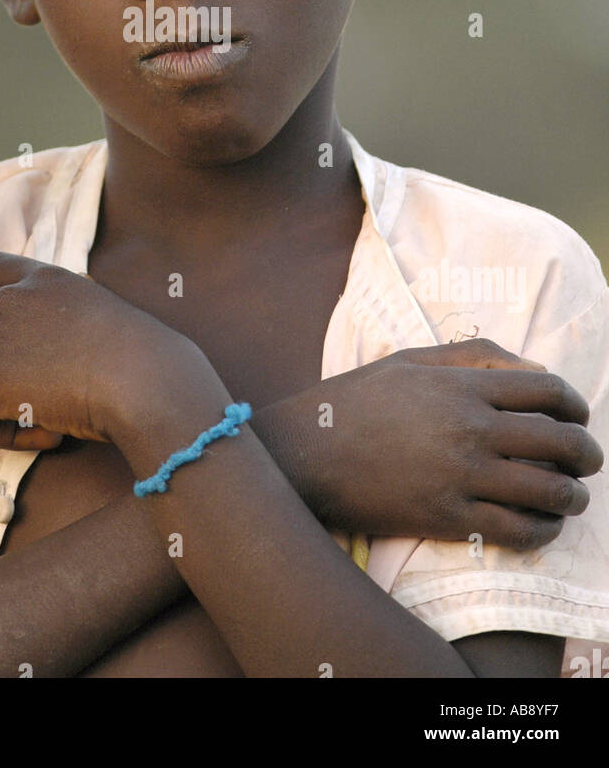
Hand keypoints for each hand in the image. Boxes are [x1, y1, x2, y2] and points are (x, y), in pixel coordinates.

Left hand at [0, 252, 185, 449]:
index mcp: (41, 279)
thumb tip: (42, 358)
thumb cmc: (138, 356)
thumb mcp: (99, 314)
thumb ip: (62, 319)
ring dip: (2, 407)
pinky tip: (48, 434)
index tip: (15, 336)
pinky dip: (1, 435)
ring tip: (53, 419)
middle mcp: (9, 300)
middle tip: (46, 395)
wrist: (139, 378)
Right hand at [282, 338, 602, 547]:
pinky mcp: (448, 519)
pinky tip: (542, 526)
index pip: (546, 390)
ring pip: (547, 490)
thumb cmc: (356, 401)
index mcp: (461, 385)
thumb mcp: (409, 360)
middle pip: (558, 441)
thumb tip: (529, 366)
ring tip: (572, 496)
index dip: (574, 404)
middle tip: (588, 459)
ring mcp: (461, 477)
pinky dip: (542, 531)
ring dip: (572, 495)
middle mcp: (469, 430)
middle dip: (586, 452)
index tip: (577, 414)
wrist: (307, 453)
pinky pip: (517, 530)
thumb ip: (471, 356)